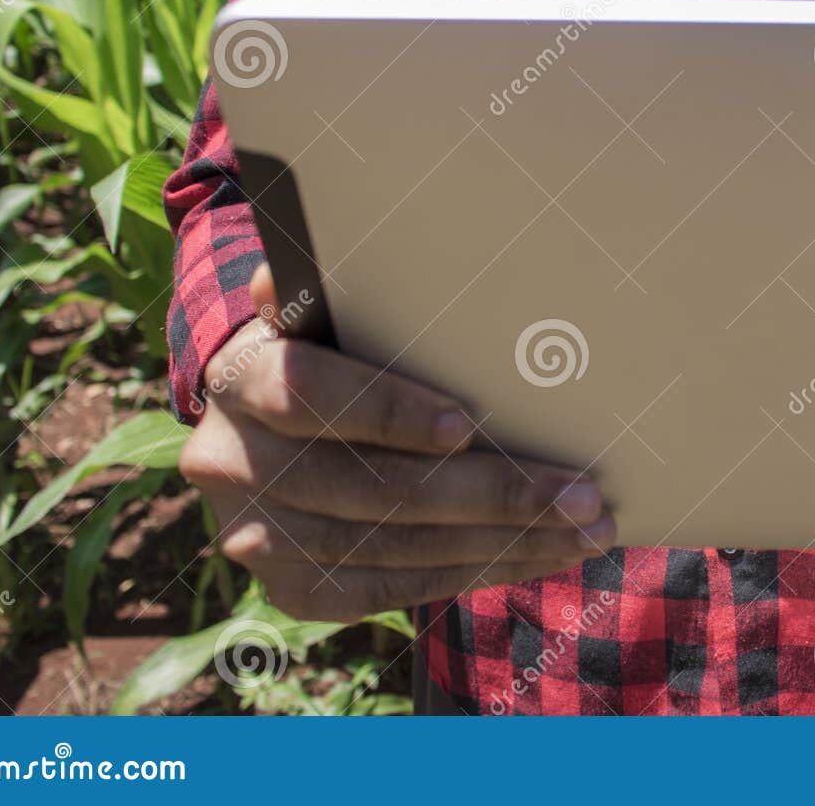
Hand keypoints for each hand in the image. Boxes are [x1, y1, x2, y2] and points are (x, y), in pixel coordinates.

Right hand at [178, 264, 613, 621]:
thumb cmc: (330, 339)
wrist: (263, 413)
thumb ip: (349, 278)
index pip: (307, 394)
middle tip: (582, 496)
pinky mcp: (290, 588)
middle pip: (370, 490)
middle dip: (491, 495)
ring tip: (584, 531)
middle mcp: (230, 462)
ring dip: (502, 543)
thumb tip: (379, 224)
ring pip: (392, 550)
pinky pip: (391, 590)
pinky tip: (536, 555)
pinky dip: (472, 572)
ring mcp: (255, 535)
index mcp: (238, 374)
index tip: (469, 424)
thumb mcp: (329, 300)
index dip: (387, 412)